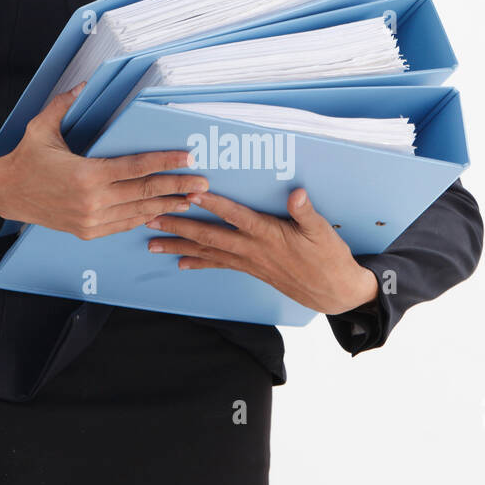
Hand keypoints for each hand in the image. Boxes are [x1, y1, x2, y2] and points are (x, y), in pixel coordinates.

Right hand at [0, 83, 208, 238]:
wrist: (7, 194)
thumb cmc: (27, 159)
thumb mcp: (42, 127)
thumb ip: (65, 105)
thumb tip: (85, 84)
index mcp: (86, 175)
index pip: (136, 167)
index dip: (166, 162)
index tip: (188, 157)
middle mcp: (93, 201)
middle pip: (145, 191)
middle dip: (178, 186)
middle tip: (203, 183)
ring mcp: (92, 220)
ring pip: (139, 211)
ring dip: (168, 205)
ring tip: (191, 199)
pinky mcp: (89, 231)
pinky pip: (125, 224)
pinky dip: (145, 217)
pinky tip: (162, 211)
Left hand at [145, 188, 379, 315]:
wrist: (332, 292)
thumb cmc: (328, 258)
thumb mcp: (322, 231)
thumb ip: (305, 211)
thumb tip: (295, 193)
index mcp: (269, 234)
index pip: (236, 216)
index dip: (214, 204)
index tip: (191, 194)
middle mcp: (253, 249)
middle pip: (210, 236)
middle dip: (179, 227)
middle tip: (152, 219)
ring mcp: (248, 262)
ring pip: (207, 253)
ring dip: (179, 246)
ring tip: (152, 243)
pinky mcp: (250, 270)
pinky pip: (218, 265)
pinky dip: (197, 263)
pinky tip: (179, 263)